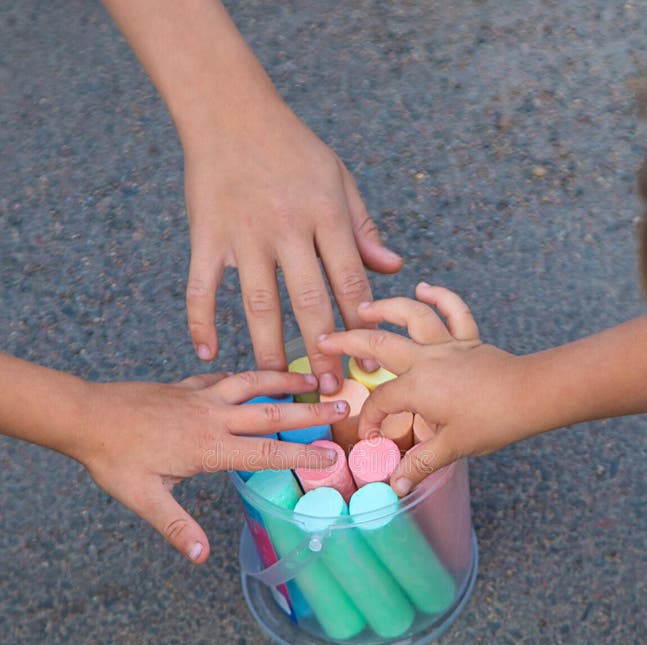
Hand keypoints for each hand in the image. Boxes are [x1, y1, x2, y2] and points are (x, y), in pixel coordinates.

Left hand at [75, 370, 347, 561]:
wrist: (86, 415)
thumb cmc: (114, 458)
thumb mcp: (144, 497)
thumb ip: (177, 526)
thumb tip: (201, 556)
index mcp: (208, 446)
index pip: (267, 450)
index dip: (303, 453)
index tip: (333, 455)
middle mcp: (211, 416)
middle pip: (271, 412)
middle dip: (310, 411)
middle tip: (344, 406)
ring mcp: (200, 397)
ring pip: (252, 384)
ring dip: (285, 381)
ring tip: (312, 379)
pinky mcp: (186, 387)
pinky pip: (225, 378)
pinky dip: (247, 375)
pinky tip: (256, 376)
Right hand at [184, 97, 402, 389]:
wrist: (229, 110)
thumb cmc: (292, 147)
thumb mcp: (338, 178)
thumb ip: (363, 226)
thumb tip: (392, 268)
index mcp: (325, 213)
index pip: (349, 280)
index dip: (360, 326)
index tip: (367, 365)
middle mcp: (287, 226)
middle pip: (308, 300)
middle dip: (323, 350)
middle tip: (329, 390)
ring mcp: (243, 233)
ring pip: (259, 303)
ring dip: (271, 349)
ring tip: (280, 384)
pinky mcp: (206, 236)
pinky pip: (201, 287)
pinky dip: (200, 321)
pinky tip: (207, 353)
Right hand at [317, 283, 526, 493]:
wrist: (533, 395)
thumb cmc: (493, 420)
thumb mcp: (452, 447)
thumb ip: (420, 463)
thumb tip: (396, 485)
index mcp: (417, 387)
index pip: (381, 402)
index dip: (370, 420)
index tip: (371, 436)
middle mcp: (426, 359)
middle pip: (379, 343)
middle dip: (347, 341)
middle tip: (324, 339)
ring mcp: (447, 345)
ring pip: (411, 317)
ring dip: (386, 308)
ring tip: (364, 307)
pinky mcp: (469, 339)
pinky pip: (453, 311)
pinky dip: (440, 296)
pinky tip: (425, 287)